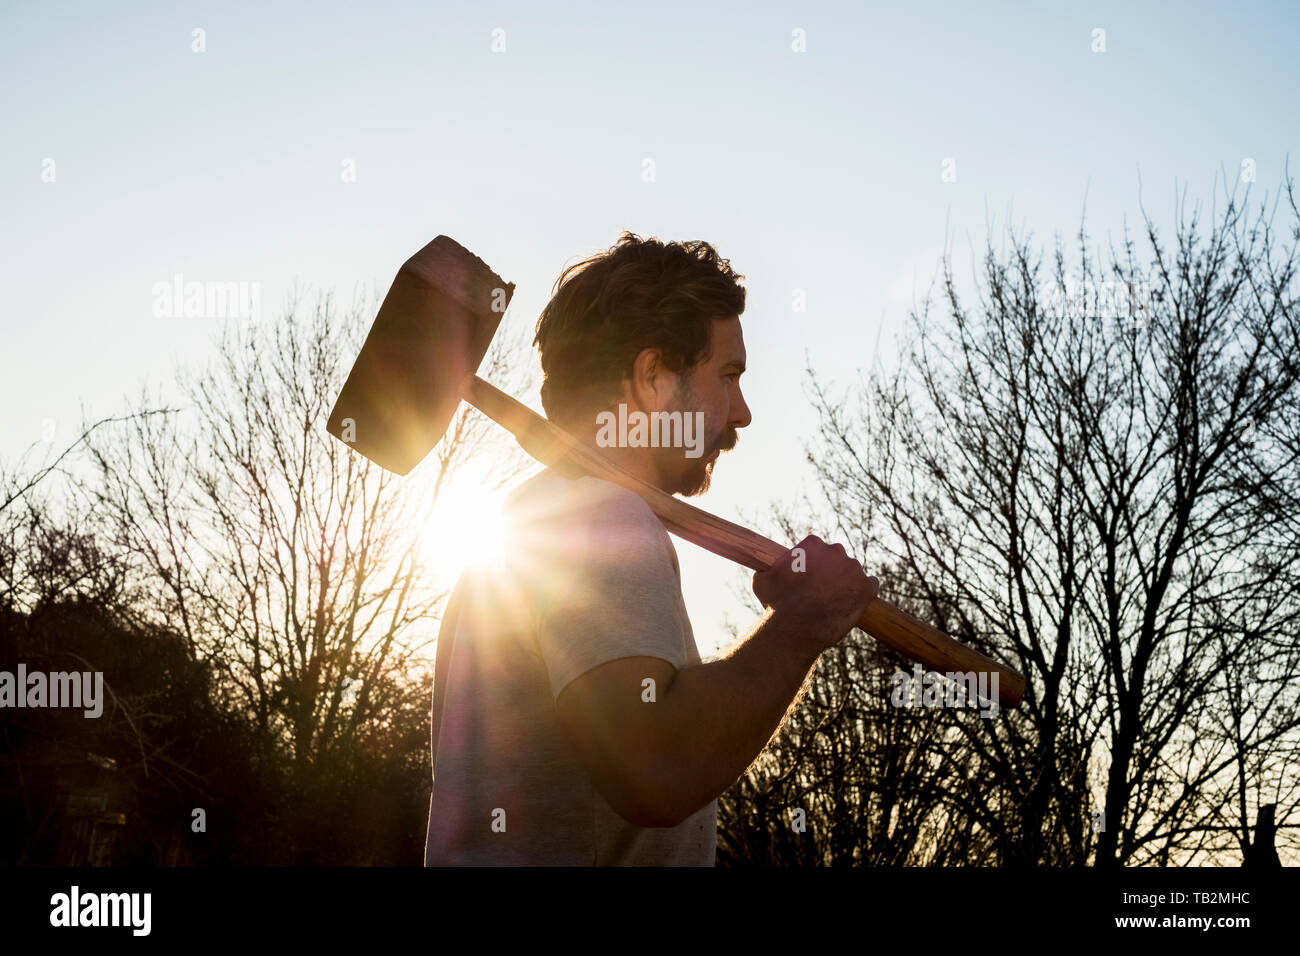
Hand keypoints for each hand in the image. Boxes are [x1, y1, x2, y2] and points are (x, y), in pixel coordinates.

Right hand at [752, 534, 878, 650]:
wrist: (794, 629)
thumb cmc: (775, 605)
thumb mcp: (763, 579)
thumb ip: (771, 567)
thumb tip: (768, 567)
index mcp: (813, 544)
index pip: (818, 548)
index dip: (813, 563)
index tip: (809, 577)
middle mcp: (836, 550)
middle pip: (837, 558)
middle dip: (831, 571)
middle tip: (821, 591)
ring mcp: (853, 568)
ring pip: (853, 572)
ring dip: (847, 583)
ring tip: (834, 602)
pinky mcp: (866, 588)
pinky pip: (871, 585)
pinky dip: (865, 592)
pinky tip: (854, 602)